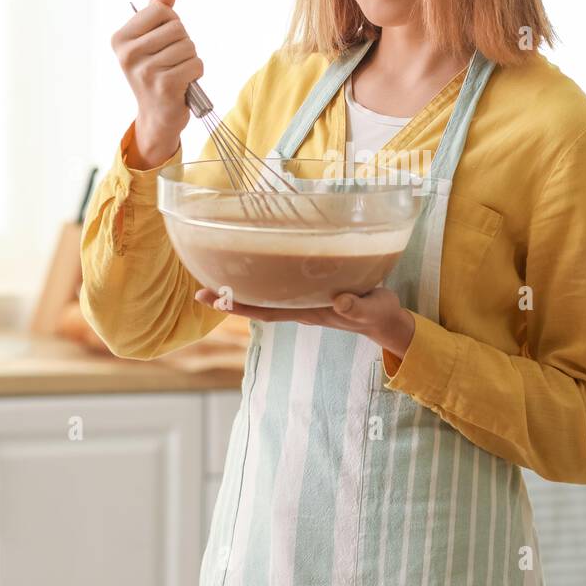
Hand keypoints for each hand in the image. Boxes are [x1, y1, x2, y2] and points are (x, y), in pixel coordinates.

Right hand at [111, 0, 201, 168]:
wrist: (156, 116)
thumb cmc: (155, 74)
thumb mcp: (151, 42)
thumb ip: (158, 15)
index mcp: (120, 39)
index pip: (159, 10)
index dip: (172, 22)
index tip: (165, 40)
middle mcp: (128, 54)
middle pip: (177, 27)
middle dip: (183, 42)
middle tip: (173, 61)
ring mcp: (145, 70)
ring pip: (189, 46)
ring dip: (190, 59)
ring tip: (177, 72)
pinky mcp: (165, 85)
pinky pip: (196, 64)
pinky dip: (196, 73)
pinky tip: (184, 83)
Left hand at [194, 286, 415, 358]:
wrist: (386, 320)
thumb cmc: (378, 313)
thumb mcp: (372, 308)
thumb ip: (357, 306)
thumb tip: (338, 301)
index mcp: (309, 312)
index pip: (265, 311)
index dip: (237, 305)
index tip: (210, 298)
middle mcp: (300, 308)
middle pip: (257, 305)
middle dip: (229, 299)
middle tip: (199, 291)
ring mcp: (305, 302)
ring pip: (267, 297)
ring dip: (242, 289)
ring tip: (218, 274)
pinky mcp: (313, 293)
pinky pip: (280, 288)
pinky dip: (263, 279)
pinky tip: (256, 266)